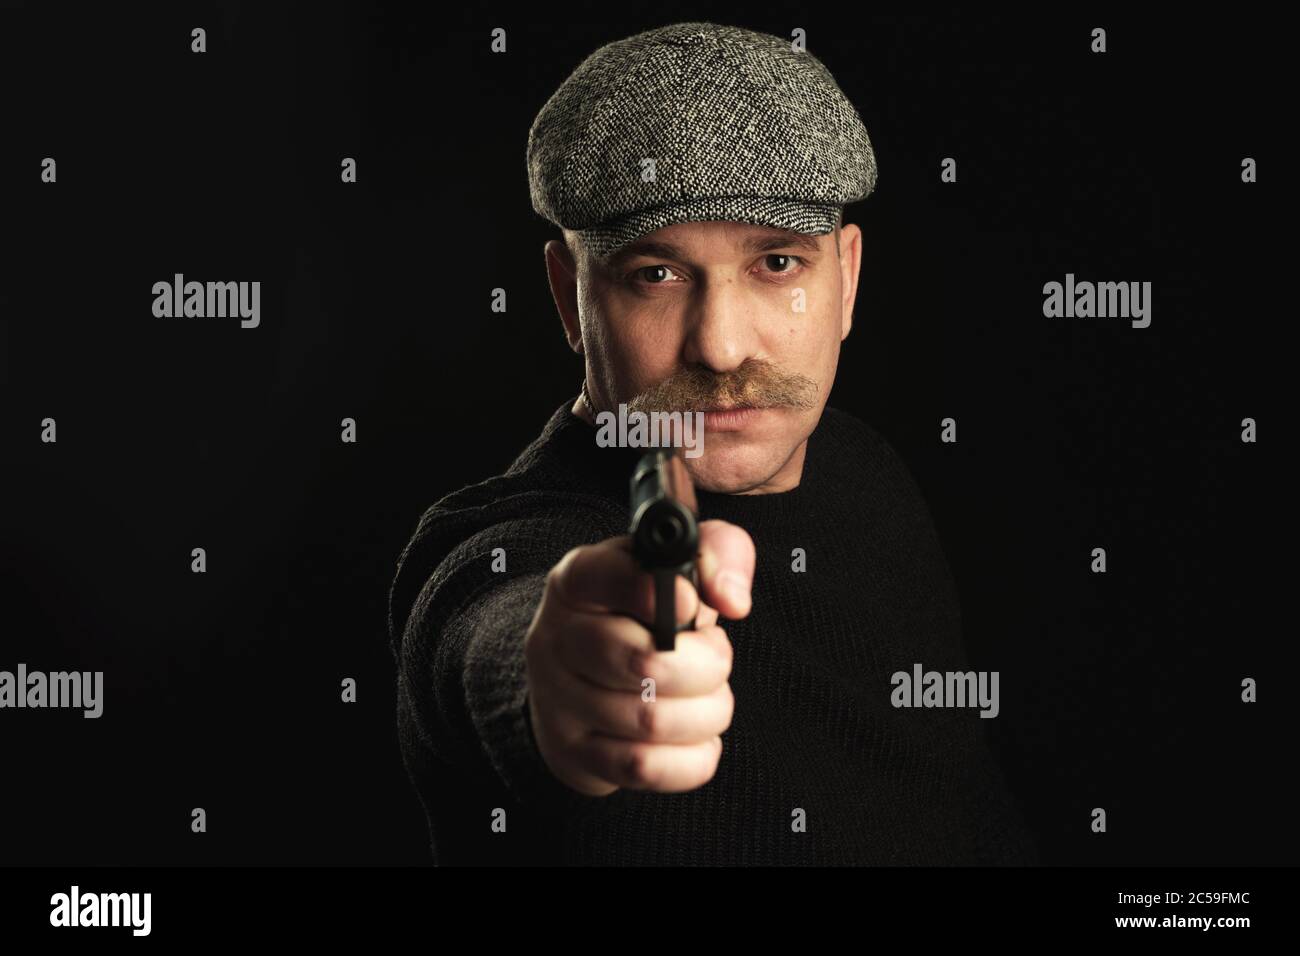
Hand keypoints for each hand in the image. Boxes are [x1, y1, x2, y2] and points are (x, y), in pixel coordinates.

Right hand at [523, 519, 754, 795]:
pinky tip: (698, 734)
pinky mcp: (573, 753)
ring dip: (708, 711)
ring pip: (650, 722)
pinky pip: (644, 768)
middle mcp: (557, 638)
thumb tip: (732, 599)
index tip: (693, 604)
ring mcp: (558, 701)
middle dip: (708, 664)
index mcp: (578, 580)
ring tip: (711, 695)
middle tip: (717, 656)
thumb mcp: (682, 564)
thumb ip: (719, 552)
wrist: (591, 674)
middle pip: (643, 662)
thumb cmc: (648, 612)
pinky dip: (693, 755)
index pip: (603, 576)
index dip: (656, 594)